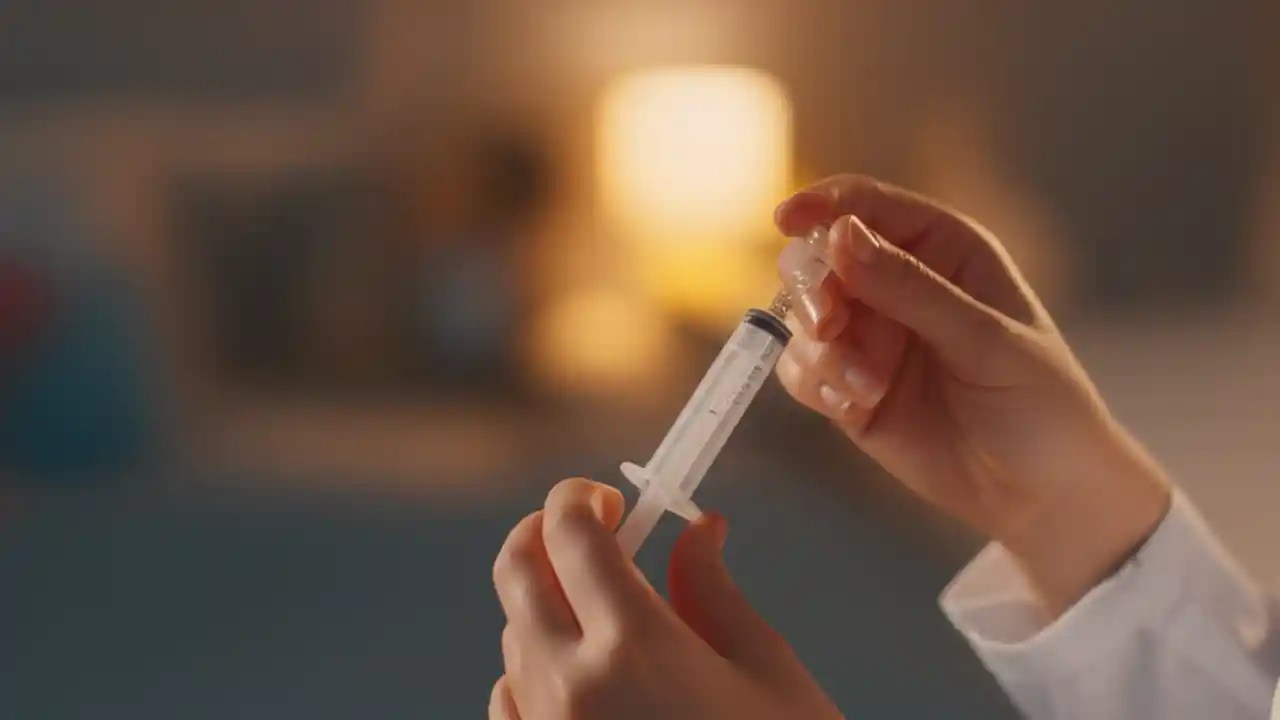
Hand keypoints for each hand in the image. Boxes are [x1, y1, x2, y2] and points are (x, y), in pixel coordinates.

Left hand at [490, 478, 842, 719]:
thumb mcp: (768, 673)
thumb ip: (715, 590)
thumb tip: (699, 529)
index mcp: (632, 646)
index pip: (570, 533)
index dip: (580, 498)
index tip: (609, 498)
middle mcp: (568, 687)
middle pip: (515, 571)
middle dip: (545, 534)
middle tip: (593, 531)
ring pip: (512, 634)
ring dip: (547, 604)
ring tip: (607, 614)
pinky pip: (509, 701)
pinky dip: (533, 671)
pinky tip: (584, 681)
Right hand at [773, 175, 1170, 614]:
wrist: (1041, 493)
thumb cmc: (1038, 401)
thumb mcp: (984, 338)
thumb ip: (910, 288)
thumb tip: (839, 235)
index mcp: (942, 249)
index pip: (868, 206)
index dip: (823, 205)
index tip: (787, 221)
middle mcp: (896, 284)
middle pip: (819, 260)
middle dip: (816, 292)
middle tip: (831, 326)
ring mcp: (869, 337)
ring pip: (803, 319)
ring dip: (823, 351)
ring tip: (867, 389)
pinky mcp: (848, 388)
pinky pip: (802, 370)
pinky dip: (818, 385)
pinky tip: (857, 408)